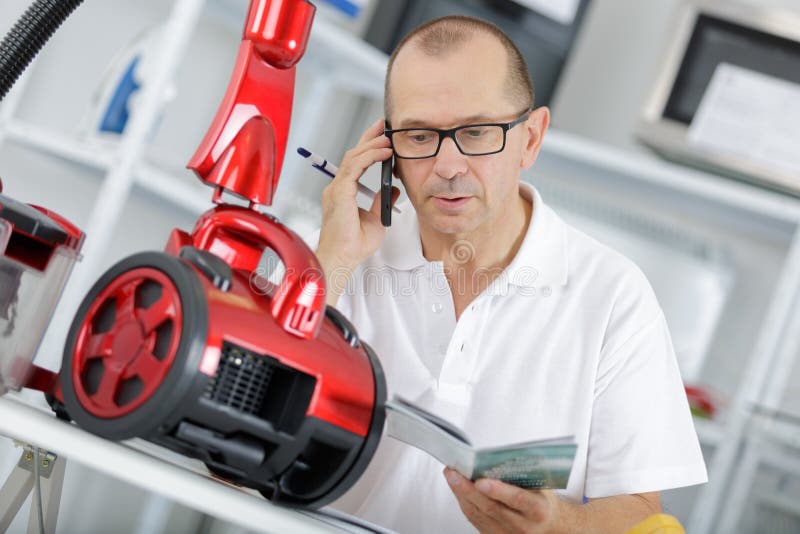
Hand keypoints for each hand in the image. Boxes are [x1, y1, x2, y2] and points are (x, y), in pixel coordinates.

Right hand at [316, 119, 400, 300]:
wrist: (342, 259)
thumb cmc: (353, 246)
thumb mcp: (376, 220)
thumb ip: (382, 202)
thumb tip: (393, 189)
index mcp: (343, 193)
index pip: (355, 162)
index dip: (367, 146)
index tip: (382, 135)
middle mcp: (337, 188)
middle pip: (353, 154)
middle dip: (369, 138)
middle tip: (384, 125)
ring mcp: (336, 189)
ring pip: (353, 157)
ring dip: (372, 145)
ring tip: (388, 138)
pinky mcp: (339, 192)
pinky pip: (355, 167)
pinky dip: (370, 157)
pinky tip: (384, 152)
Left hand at [444, 467, 563, 532]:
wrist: (548, 526)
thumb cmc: (541, 499)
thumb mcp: (540, 485)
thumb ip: (521, 474)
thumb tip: (494, 456)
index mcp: (538, 510)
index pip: (517, 500)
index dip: (498, 491)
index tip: (481, 481)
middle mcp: (523, 526)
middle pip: (492, 508)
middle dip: (469, 489)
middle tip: (454, 472)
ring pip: (479, 515)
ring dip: (461, 494)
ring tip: (451, 475)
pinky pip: (475, 520)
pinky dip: (464, 502)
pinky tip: (457, 488)